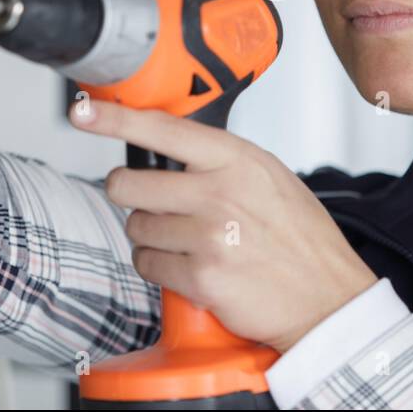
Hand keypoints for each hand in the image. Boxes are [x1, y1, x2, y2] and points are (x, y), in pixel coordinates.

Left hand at [69, 98, 378, 353]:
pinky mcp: (200, 278)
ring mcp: (209, 237)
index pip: (162, 129)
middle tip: (155, 205)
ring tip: (192, 243)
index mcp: (237, 160)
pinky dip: (161, 269)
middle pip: (129, 185)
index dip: (116, 119)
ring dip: (153, 237)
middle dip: (131, 196)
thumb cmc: (300, 239)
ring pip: (136, 228)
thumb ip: (219, 161)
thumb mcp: (268, 178)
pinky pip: (148, 265)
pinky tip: (193, 268)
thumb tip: (167, 150)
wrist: (327, 299)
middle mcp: (220, 193)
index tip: (85, 112)